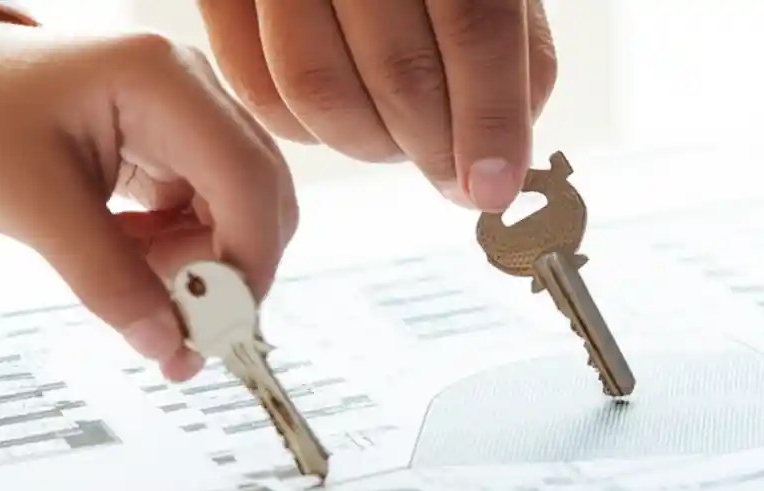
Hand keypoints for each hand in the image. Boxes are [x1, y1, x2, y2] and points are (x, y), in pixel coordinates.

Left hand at [0, 18, 296, 381]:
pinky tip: (138, 268)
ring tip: (148, 300)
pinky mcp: (178, 149)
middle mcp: (193, 93)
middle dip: (230, 272)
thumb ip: (105, 278)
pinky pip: (208, 216)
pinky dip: (182, 258)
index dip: (248, 259)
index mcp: (163, 82)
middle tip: (188, 331)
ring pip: (239, 214)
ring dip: (204, 271)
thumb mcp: (31, 203)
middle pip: (260, 196)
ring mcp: (190, 119)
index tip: (222, 326)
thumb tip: (168, 344)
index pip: (246, 178)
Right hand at [197, 0, 556, 212]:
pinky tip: (338, 119)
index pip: (477, 27)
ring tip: (398, 142)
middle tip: (452, 177)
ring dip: (371, 145)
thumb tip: (500, 155)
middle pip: (402, 72)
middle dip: (435, 149)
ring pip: (321, 91)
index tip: (494, 190)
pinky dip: (303, 130)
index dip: (490, 118)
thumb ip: (507, 44)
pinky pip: (257, 89)